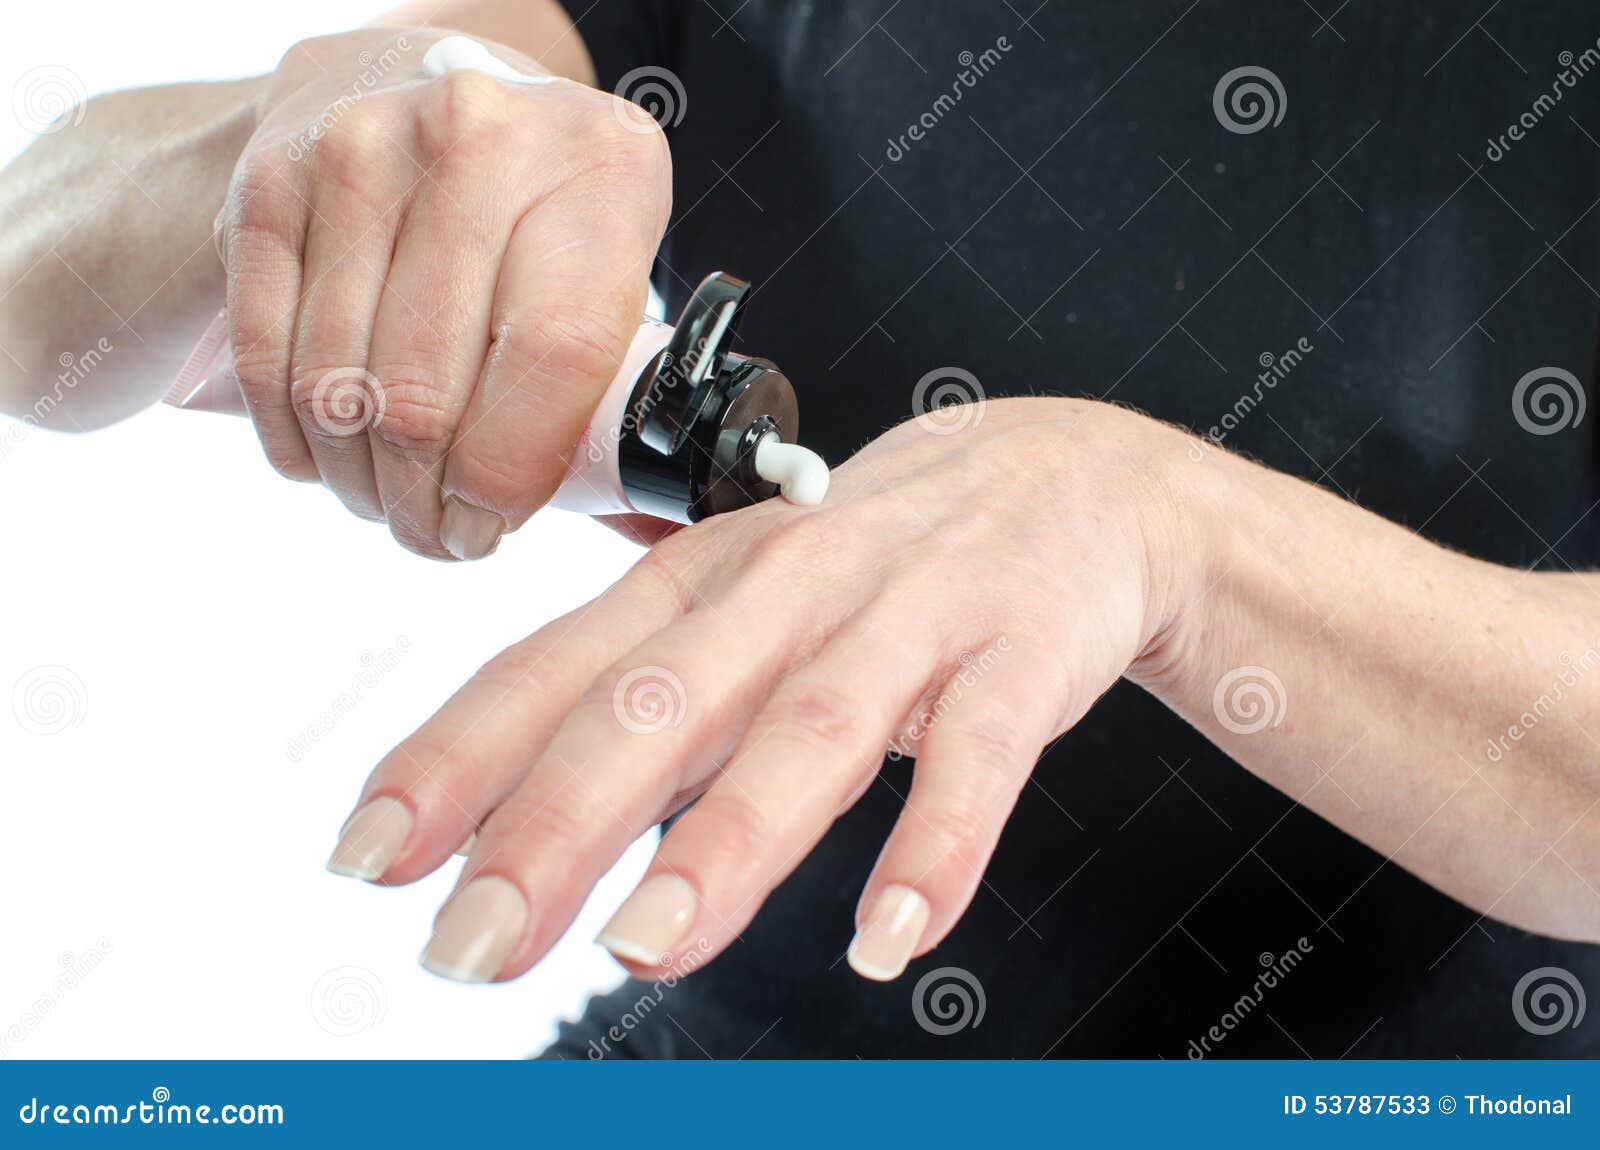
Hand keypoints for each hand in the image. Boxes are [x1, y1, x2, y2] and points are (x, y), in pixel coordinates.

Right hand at [219, 28, 669, 557]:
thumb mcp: (616, 260)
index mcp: (598, 171)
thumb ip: (617, 379)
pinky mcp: (268, 183)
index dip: (511, 474)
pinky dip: (294, 439)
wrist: (429, 77)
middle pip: (424, 391)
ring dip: (359, 484)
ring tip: (390, 505)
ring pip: (336, 388)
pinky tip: (329, 463)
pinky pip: (266, 358)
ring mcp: (358, 154)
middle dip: (424, 503)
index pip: (550, 357)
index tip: (492, 526)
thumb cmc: (543, 203)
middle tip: (437, 536)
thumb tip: (628, 523)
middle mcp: (475, 143)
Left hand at [326, 397, 1205, 980]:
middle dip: (554, 824)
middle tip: (470, 942)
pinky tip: (889, 937)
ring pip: (805, 728)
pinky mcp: (1017, 651)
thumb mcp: (746, 607)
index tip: (367, 856)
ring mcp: (906, 614)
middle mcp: (786, 589)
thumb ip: (649, 707)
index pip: (554, 667)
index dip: (454, 759)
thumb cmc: (878, 560)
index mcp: (700, 582)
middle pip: (658, 702)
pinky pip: (978, 755)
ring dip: (725, 841)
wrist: (1070, 478)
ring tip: (646, 947)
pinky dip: (934, 846)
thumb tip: (516, 824)